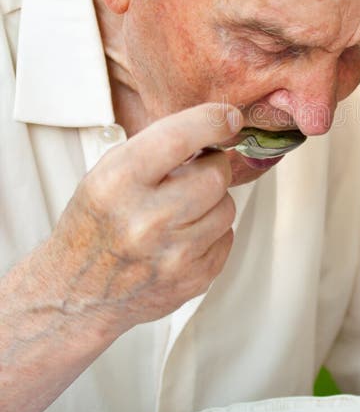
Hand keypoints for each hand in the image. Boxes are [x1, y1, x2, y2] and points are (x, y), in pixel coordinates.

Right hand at [36, 103, 242, 333]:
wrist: (78, 294)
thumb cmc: (94, 228)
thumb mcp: (106, 175)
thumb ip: (155, 148)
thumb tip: (213, 125)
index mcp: (117, 184)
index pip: (177, 138)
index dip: (211, 122)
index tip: (228, 117)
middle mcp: (145, 220)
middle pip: (215, 175)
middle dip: (211, 166)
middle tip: (195, 171)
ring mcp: (172, 254)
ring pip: (226, 206)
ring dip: (212, 201)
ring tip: (183, 208)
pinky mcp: (193, 279)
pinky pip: (226, 237)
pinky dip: (212, 232)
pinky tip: (184, 236)